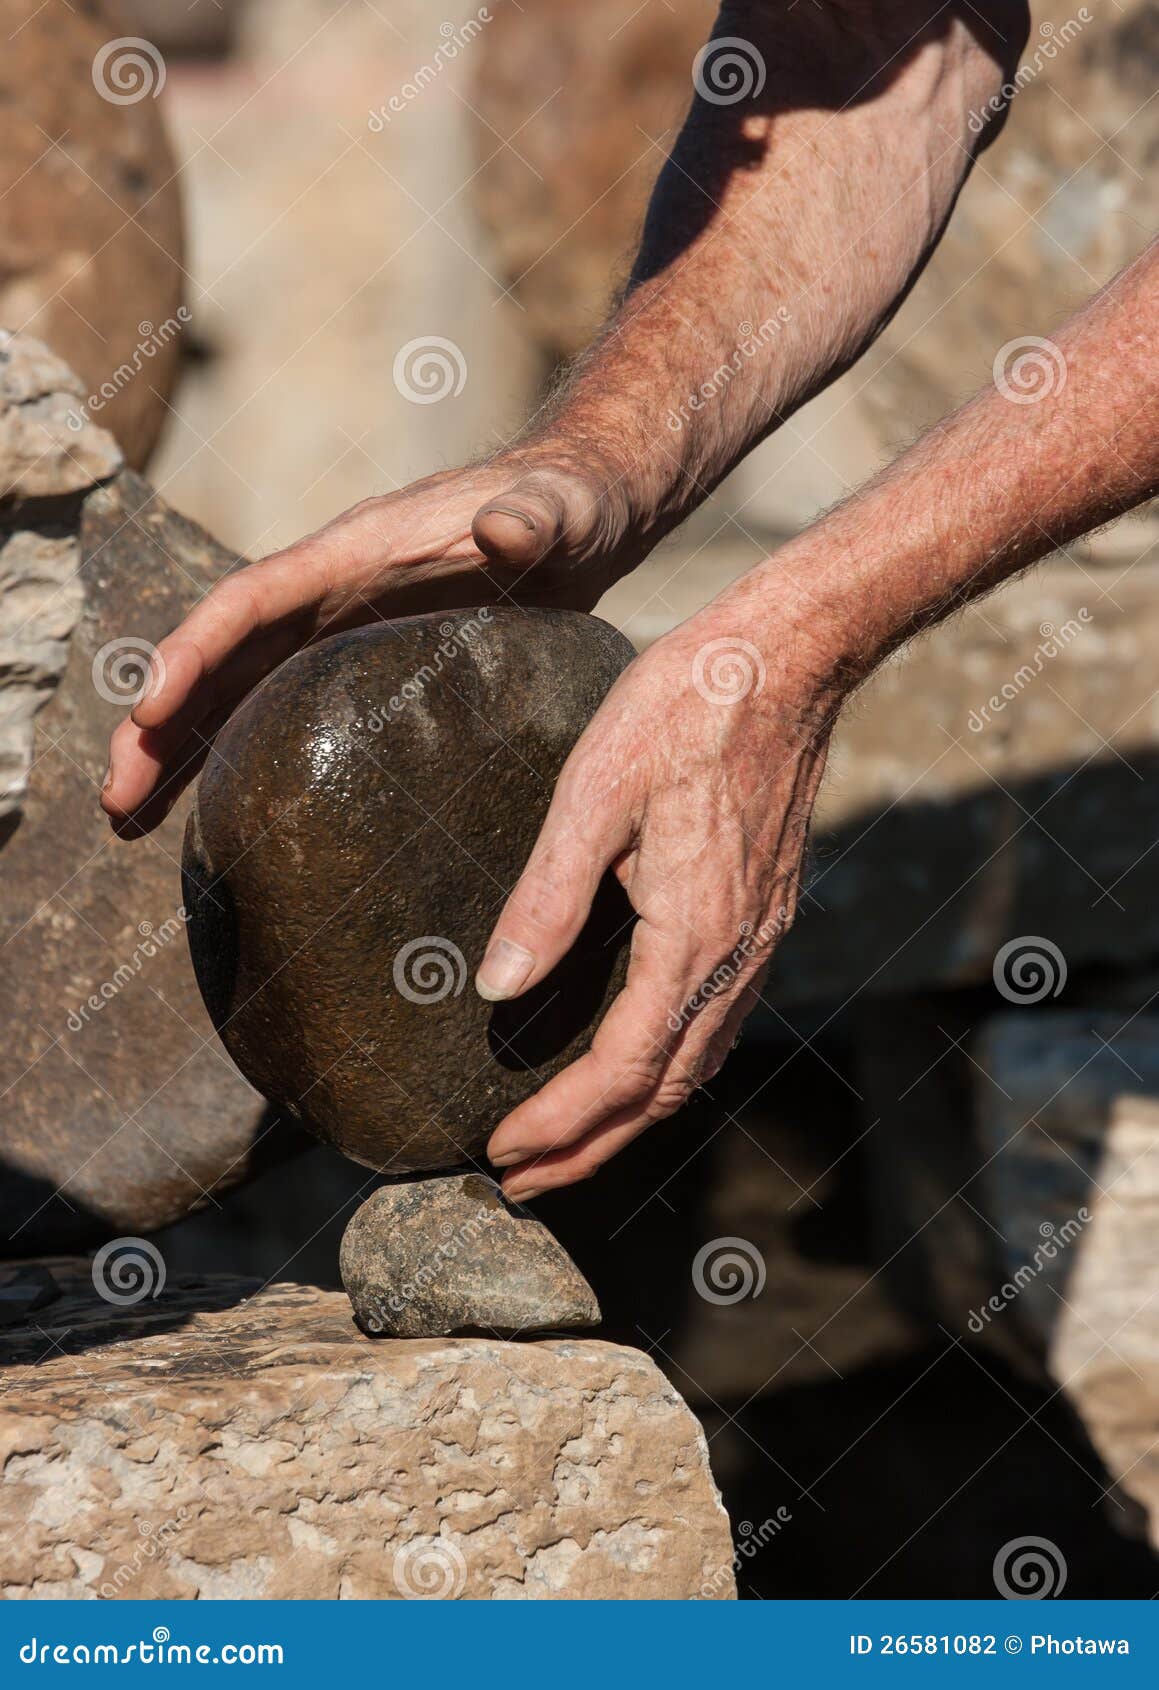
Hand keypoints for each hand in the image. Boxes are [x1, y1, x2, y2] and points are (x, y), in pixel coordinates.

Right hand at [101, 445, 638, 832]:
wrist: (578, 512)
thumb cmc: (567, 505)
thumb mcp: (561, 511)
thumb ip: (535, 519)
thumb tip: (509, 530)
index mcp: (354, 553)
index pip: (252, 599)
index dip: (195, 651)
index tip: (148, 707)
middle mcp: (327, 591)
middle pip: (220, 657)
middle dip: (159, 723)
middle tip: (115, 800)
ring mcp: (337, 629)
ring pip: (234, 691)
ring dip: (176, 749)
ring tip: (126, 821)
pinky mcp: (358, 665)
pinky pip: (278, 712)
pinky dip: (233, 754)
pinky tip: (207, 812)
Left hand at [480, 596, 842, 1199]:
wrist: (787, 660)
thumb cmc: (684, 710)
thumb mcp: (593, 792)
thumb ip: (546, 897)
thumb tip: (498, 988)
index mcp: (692, 936)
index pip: (622, 1070)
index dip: (560, 1123)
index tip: (501, 1151)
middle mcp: (736, 957)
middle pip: (664, 1092)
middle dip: (591, 1147)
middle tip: (523, 1180)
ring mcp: (758, 941)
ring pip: (696, 1066)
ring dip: (631, 1117)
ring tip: (569, 1141)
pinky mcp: (764, 918)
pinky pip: (717, 1026)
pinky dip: (667, 1069)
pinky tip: (635, 1061)